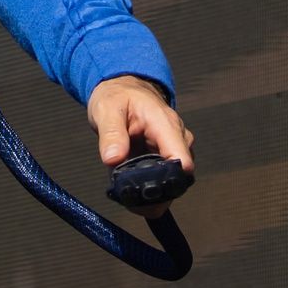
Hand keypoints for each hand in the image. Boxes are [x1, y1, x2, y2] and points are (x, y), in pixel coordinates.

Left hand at [88, 75, 194, 214]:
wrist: (123, 91)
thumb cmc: (117, 97)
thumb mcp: (107, 110)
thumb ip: (111, 134)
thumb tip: (113, 159)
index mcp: (166, 124)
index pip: (181, 158)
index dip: (169, 180)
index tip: (146, 191)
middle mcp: (176, 140)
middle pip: (178, 177)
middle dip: (155, 192)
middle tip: (128, 196)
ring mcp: (172, 152)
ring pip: (171, 184)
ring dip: (150, 194)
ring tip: (125, 193)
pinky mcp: (165, 161)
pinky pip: (161, 183)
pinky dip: (146, 190)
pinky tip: (129, 192)